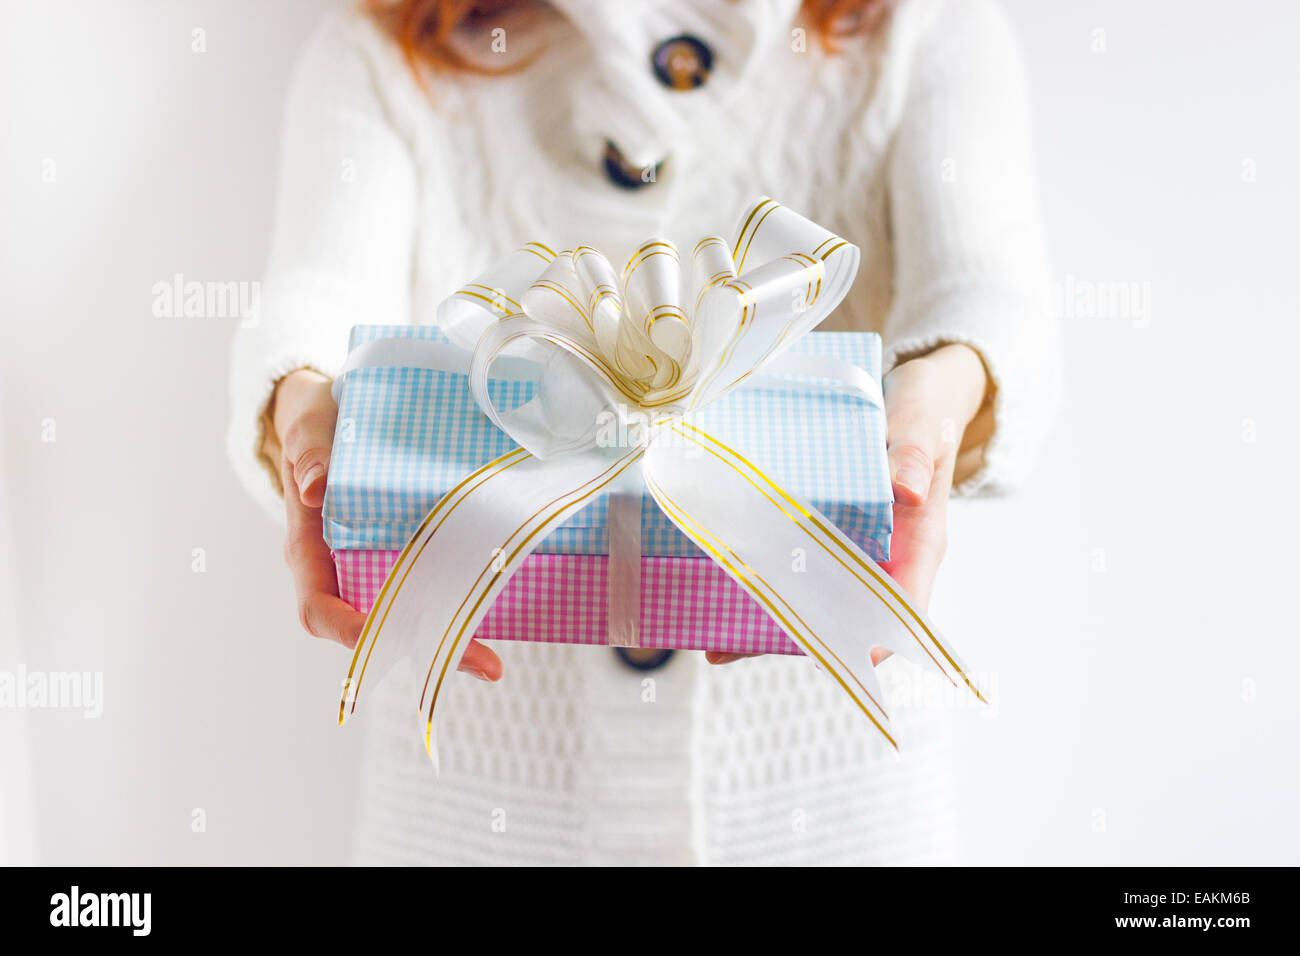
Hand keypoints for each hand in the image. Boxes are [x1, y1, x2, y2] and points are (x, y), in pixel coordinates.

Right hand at [266, 369, 502, 680]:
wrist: (330, 411)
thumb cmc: (314, 423)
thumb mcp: (308, 430)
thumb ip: (310, 454)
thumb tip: (315, 488)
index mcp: (310, 552)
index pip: (321, 610)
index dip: (354, 633)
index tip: (392, 642)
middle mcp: (343, 568)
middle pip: (378, 626)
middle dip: (427, 647)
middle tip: (484, 665)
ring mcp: (377, 562)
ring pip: (411, 610)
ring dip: (451, 632)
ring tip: (497, 659)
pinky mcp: (408, 547)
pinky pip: (433, 579)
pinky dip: (462, 593)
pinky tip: (503, 598)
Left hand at [706, 343, 989, 665]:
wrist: (913, 392)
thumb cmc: (927, 411)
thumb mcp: (923, 426)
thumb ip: (916, 455)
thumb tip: (908, 492)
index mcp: (918, 545)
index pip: (900, 609)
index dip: (867, 641)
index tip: (826, 655)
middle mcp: (884, 556)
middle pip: (840, 613)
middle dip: (788, 634)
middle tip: (728, 647)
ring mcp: (852, 545)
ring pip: (811, 593)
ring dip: (765, 611)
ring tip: (708, 632)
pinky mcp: (826, 527)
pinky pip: (794, 558)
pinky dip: (760, 571)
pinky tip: (716, 576)